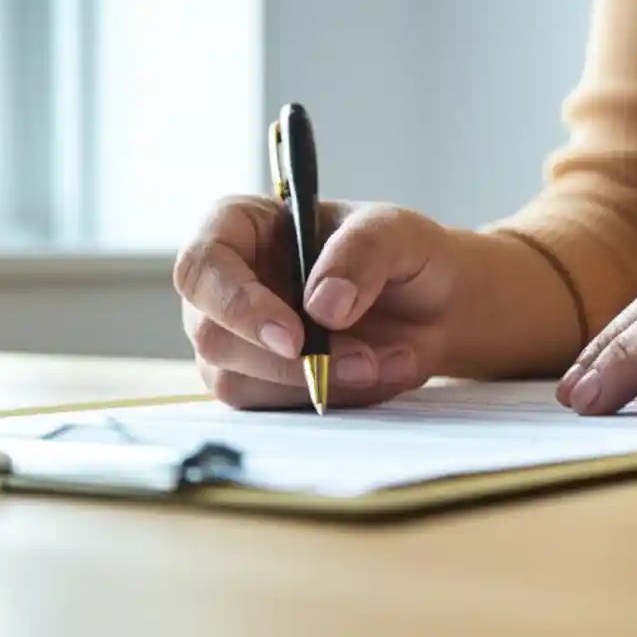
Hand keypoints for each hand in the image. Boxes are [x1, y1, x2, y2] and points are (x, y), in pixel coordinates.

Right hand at [174, 196, 457, 408]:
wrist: (434, 306)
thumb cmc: (403, 254)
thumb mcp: (395, 232)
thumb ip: (361, 253)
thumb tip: (321, 305)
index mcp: (241, 227)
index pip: (202, 265)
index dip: (235, 304)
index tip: (294, 337)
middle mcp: (226, 285)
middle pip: (212, 336)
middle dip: (289, 362)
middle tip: (364, 361)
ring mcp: (236, 339)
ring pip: (239, 383)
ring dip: (316, 384)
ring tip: (385, 363)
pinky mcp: (259, 384)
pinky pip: (274, 409)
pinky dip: (331, 400)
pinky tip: (375, 377)